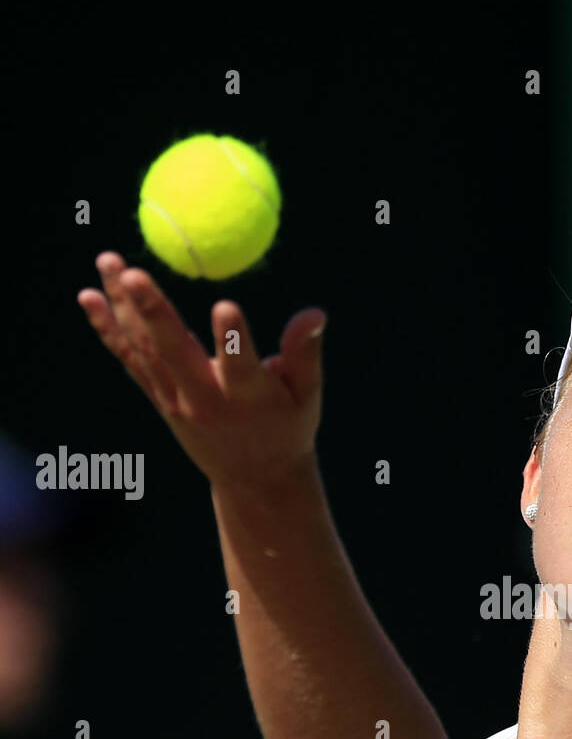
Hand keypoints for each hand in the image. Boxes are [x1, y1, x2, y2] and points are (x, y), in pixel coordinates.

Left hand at [77, 252, 327, 489]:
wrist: (254, 478)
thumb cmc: (288, 428)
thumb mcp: (307, 396)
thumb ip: (305, 354)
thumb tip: (315, 312)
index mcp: (249, 397)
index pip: (241, 366)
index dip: (233, 339)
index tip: (227, 307)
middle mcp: (207, 400)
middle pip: (174, 352)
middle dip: (152, 312)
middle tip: (132, 273)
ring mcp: (177, 401)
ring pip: (145, 349)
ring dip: (121, 305)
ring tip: (106, 260)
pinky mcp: (160, 399)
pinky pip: (131, 360)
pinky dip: (108, 329)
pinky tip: (89, 296)